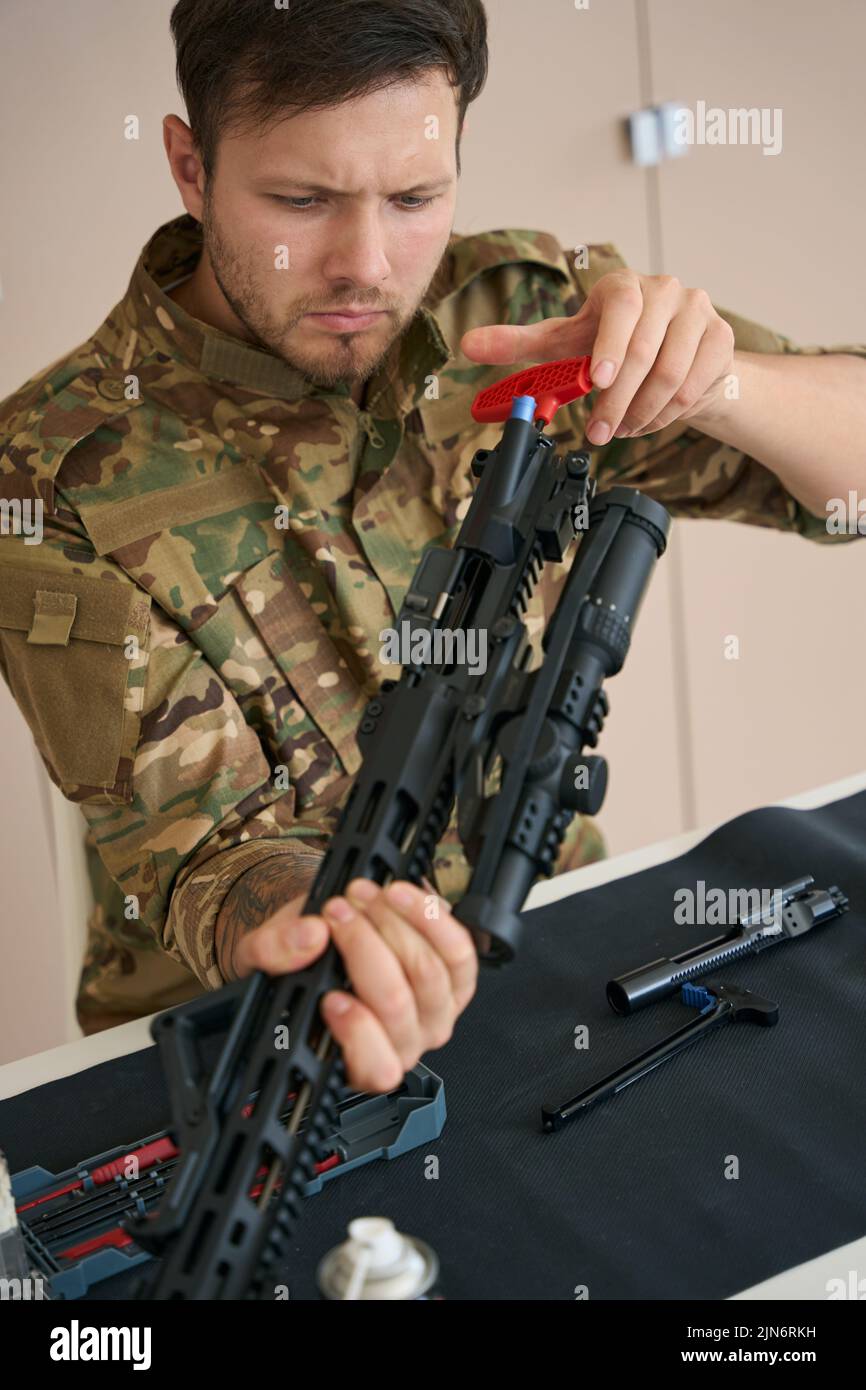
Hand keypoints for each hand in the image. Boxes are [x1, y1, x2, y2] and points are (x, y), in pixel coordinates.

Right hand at [233, 878, 477, 1093]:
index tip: (330, 995)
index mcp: (358, 1062)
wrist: (328, 932)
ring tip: (360, 896)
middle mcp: (404, 1044)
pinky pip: (458, 950)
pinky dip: (428, 916)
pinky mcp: (458, 977)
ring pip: (428, 972)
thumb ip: (272, 952)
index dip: (357, 1030)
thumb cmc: (301, 963)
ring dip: (391, 924)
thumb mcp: (264, 958)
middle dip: (362, 946)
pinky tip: (400, 896)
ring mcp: (437, 1011)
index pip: (376, 1065)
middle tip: (334, 912)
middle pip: (397, 1002)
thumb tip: (310, 936)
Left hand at [461, 269, 735, 443]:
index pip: (621, 309)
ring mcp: (698, 312)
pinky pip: (695, 386)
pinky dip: (668, 413)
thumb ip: (519, 344)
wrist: (674, 355)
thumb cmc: (613, 347)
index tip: (597, 381)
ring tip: (622, 428)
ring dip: (642, 412)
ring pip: (672, 374)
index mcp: (622, 286)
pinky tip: (650, 419)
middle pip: (645, 351)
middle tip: (601, 432)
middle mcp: (664, 290)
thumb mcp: (565, 345)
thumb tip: (468, 344)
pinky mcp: (721, 338)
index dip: (609, 346)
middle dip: (618, 400)